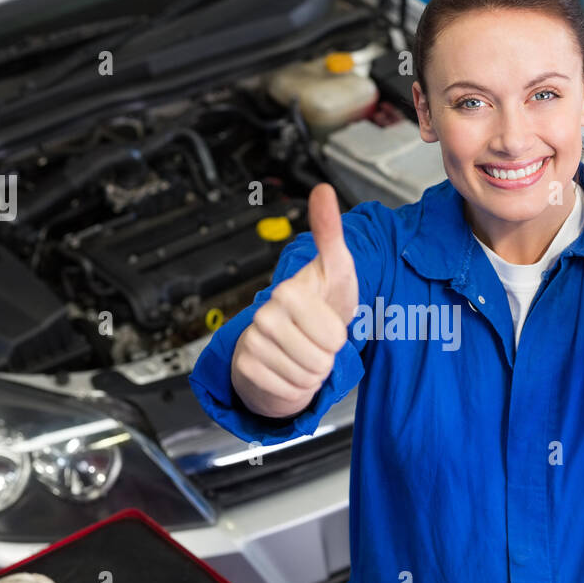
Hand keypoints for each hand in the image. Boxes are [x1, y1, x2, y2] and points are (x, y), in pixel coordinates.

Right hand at [231, 183, 359, 417]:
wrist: (288, 338)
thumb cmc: (318, 304)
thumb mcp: (335, 270)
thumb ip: (330, 233)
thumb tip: (322, 190)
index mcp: (288, 292)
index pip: (334, 337)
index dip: (338, 337)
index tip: (327, 322)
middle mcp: (264, 316)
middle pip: (320, 360)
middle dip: (325, 358)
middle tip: (314, 340)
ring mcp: (252, 343)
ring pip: (304, 379)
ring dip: (311, 373)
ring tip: (303, 353)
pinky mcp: (245, 370)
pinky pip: (287, 392)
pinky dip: (293, 388)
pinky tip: (286, 368)